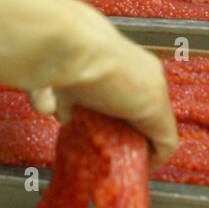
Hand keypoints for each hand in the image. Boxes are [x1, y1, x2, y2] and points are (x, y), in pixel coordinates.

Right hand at [0, 0, 178, 165]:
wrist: (60, 38)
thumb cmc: (47, 38)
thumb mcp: (45, 64)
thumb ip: (49, 85)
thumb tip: (47, 107)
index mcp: (112, 52)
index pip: (116, 86)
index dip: (106, 108)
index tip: (92, 127)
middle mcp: (138, 67)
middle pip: (138, 105)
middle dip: (122, 128)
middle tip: (105, 150)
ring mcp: (149, 87)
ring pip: (152, 124)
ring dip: (136, 143)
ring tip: (120, 162)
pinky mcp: (154, 109)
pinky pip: (164, 141)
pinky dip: (155, 157)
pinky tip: (144, 169)